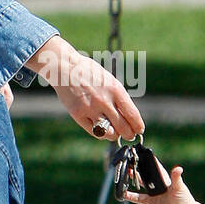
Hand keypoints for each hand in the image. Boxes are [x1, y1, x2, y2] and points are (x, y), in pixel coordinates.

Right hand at [25, 37, 142, 139]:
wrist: (65, 68)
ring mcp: (90, 108)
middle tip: (129, 135)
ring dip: (115, 135)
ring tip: (115, 132)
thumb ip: (119, 99)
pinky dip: (101, 134)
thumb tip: (129, 119)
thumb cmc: (90, 74)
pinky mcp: (78, 115)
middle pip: (124, 127)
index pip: (133, 115)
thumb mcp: (110, 81)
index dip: (138, 126)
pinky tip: (103, 131)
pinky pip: (95, 132)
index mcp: (116, 90)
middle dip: (129, 134)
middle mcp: (104, 100)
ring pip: (110, 133)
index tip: (139, 130)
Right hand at [123, 165, 194, 203]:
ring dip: (130, 196)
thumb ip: (176, 178)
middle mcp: (157, 192)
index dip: (149, 166)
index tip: (142, 159)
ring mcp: (154, 202)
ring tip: (122, 193)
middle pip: (143, 183)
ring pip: (139, 198)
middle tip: (127, 172)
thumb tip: (178, 168)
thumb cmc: (184, 199)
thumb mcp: (179, 187)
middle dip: (135, 178)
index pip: (154, 172)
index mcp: (163, 184)